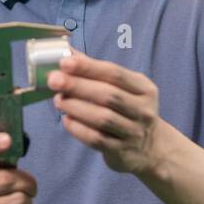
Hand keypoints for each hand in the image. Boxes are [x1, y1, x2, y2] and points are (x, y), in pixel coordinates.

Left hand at [48, 53, 164, 174]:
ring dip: (76, 107)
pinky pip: (97, 140)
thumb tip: (67, 51)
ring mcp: (134, 132)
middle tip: (53, 80)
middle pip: (108, 95)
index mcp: (144, 89)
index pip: (115, 73)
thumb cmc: (128, 110)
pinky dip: (78, 129)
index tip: (64, 62)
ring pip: (103, 118)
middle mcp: (143, 110)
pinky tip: (67, 120)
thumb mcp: (122, 89)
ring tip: (59, 100)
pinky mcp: (122, 151)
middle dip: (78, 86)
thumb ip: (96, 71)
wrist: (150, 148)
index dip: (88, 67)